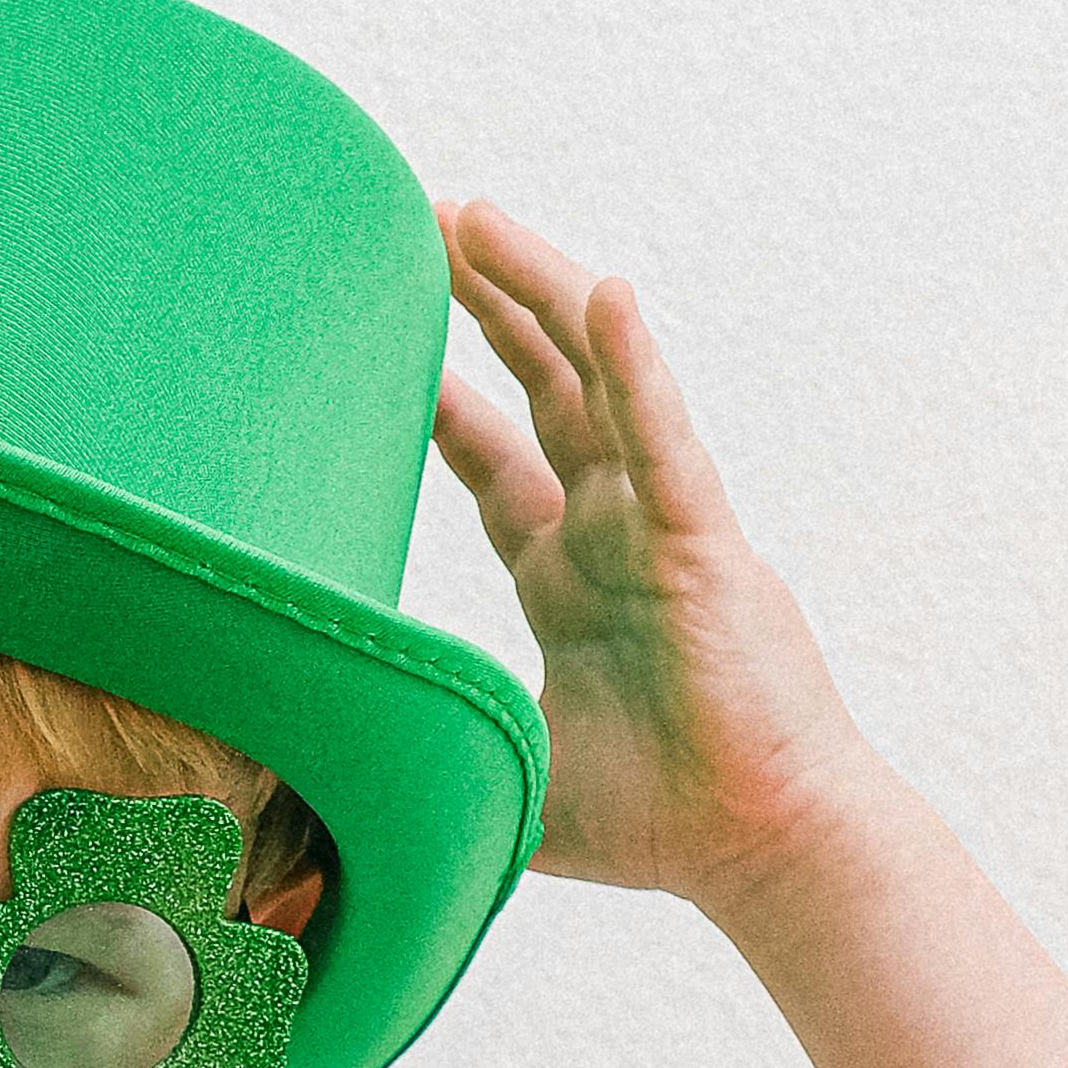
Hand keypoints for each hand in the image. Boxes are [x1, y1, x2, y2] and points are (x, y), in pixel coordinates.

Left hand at [432, 201, 872, 913]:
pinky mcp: (701, 543)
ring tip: (476, 216)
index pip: (492, 457)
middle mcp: (611, 530)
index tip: (382, 327)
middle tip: (420, 219)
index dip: (440, 393)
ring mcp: (658, 525)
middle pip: (541, 383)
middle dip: (484, 300)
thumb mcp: (503, 774)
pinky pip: (663, 439)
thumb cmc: (655, 823)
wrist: (756, 852)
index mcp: (567, 576)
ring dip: (539, 291)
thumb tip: (310, 808)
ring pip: (594, 377)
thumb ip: (428, 758)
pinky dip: (634, 367)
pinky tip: (603, 294)